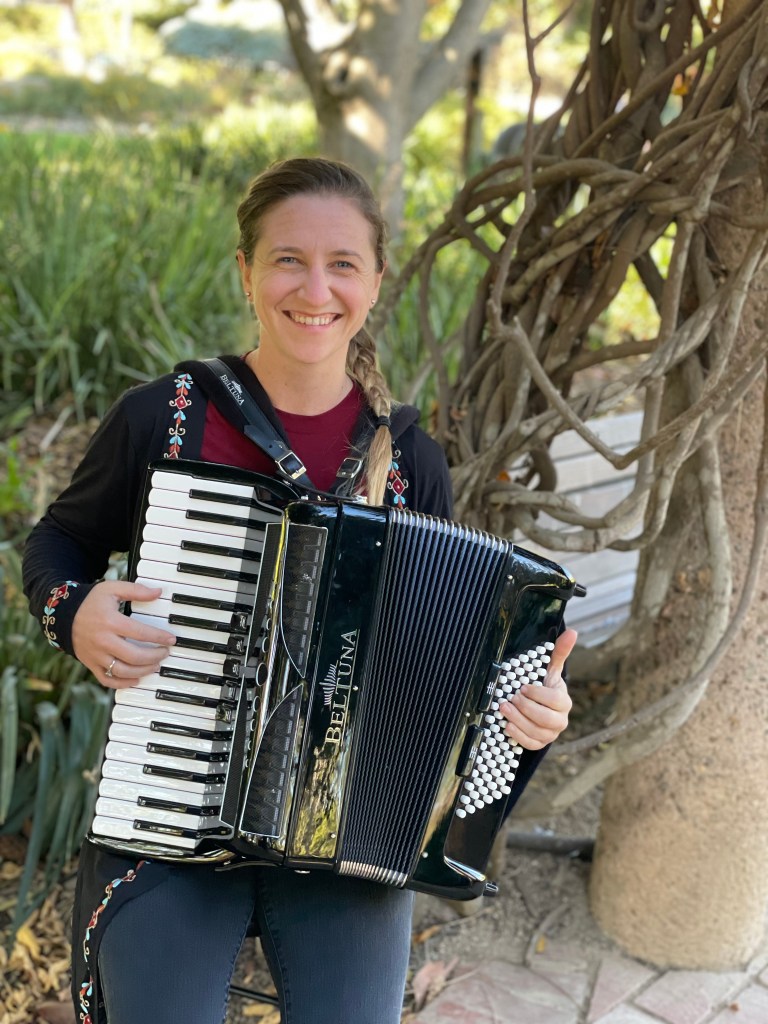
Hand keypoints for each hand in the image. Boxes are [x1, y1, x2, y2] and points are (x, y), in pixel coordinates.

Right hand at [72, 580, 175, 689]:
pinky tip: (136, 679)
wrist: (63, 615)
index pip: (141, 633)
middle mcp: (103, 641)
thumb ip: (136, 590)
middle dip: (154, 656)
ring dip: (143, 671)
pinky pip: (107, 679)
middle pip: (134, 656)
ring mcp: (96, 655)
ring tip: (155, 665)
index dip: (159, 637)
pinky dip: (123, 683)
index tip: (171, 639)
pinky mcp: (90, 664)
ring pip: (123, 671)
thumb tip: (158, 592)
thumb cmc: (90, 601)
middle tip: (165, 652)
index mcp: (110, 622)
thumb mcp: (112, 589)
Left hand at [498, 628, 575, 750]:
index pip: (556, 700)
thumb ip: (559, 652)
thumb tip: (572, 632)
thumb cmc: (544, 686)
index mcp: (564, 702)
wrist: (540, 707)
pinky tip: (507, 726)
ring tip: (504, 708)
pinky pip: (531, 744)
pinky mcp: (539, 743)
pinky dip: (518, 736)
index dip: (538, 695)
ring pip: (537, 732)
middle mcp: (560, 720)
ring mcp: (550, 734)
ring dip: (518, 721)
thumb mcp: (550, 669)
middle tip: (511, 698)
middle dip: (526, 708)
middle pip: (546, 719)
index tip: (522, 687)